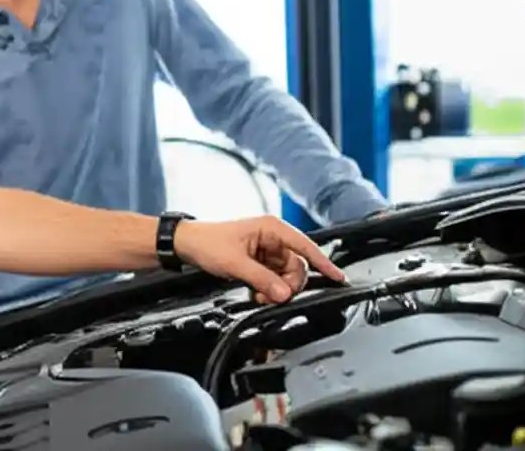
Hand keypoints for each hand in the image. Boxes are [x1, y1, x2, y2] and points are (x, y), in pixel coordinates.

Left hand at [173, 216, 345, 302]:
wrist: (186, 245)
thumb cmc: (206, 243)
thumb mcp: (235, 262)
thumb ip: (262, 279)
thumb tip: (284, 293)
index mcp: (271, 228)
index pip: (305, 246)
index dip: (323, 262)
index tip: (337, 277)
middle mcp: (272, 238)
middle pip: (298, 266)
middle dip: (289, 285)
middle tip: (274, 296)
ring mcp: (266, 251)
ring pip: (286, 276)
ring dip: (277, 289)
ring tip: (259, 295)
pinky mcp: (259, 263)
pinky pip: (274, 280)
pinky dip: (269, 289)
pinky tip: (256, 293)